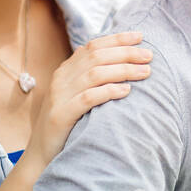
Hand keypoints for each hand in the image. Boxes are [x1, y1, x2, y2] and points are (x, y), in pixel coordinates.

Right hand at [26, 31, 152, 165]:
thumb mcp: (76, 95)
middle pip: (96, 57)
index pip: (93, 46)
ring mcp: (60, 96)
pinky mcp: (61, 115)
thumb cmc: (68, 123)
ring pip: (94, 74)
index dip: (117, 39)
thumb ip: (91, 77)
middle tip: (149, 56)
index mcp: (66, 70)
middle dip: (126, 53)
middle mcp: (61, 79)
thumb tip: (115, 58)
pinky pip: (87, 98)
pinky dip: (108, 91)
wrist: (42, 154)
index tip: (140, 37)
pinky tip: (126, 91)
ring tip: (145, 72)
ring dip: (123, 70)